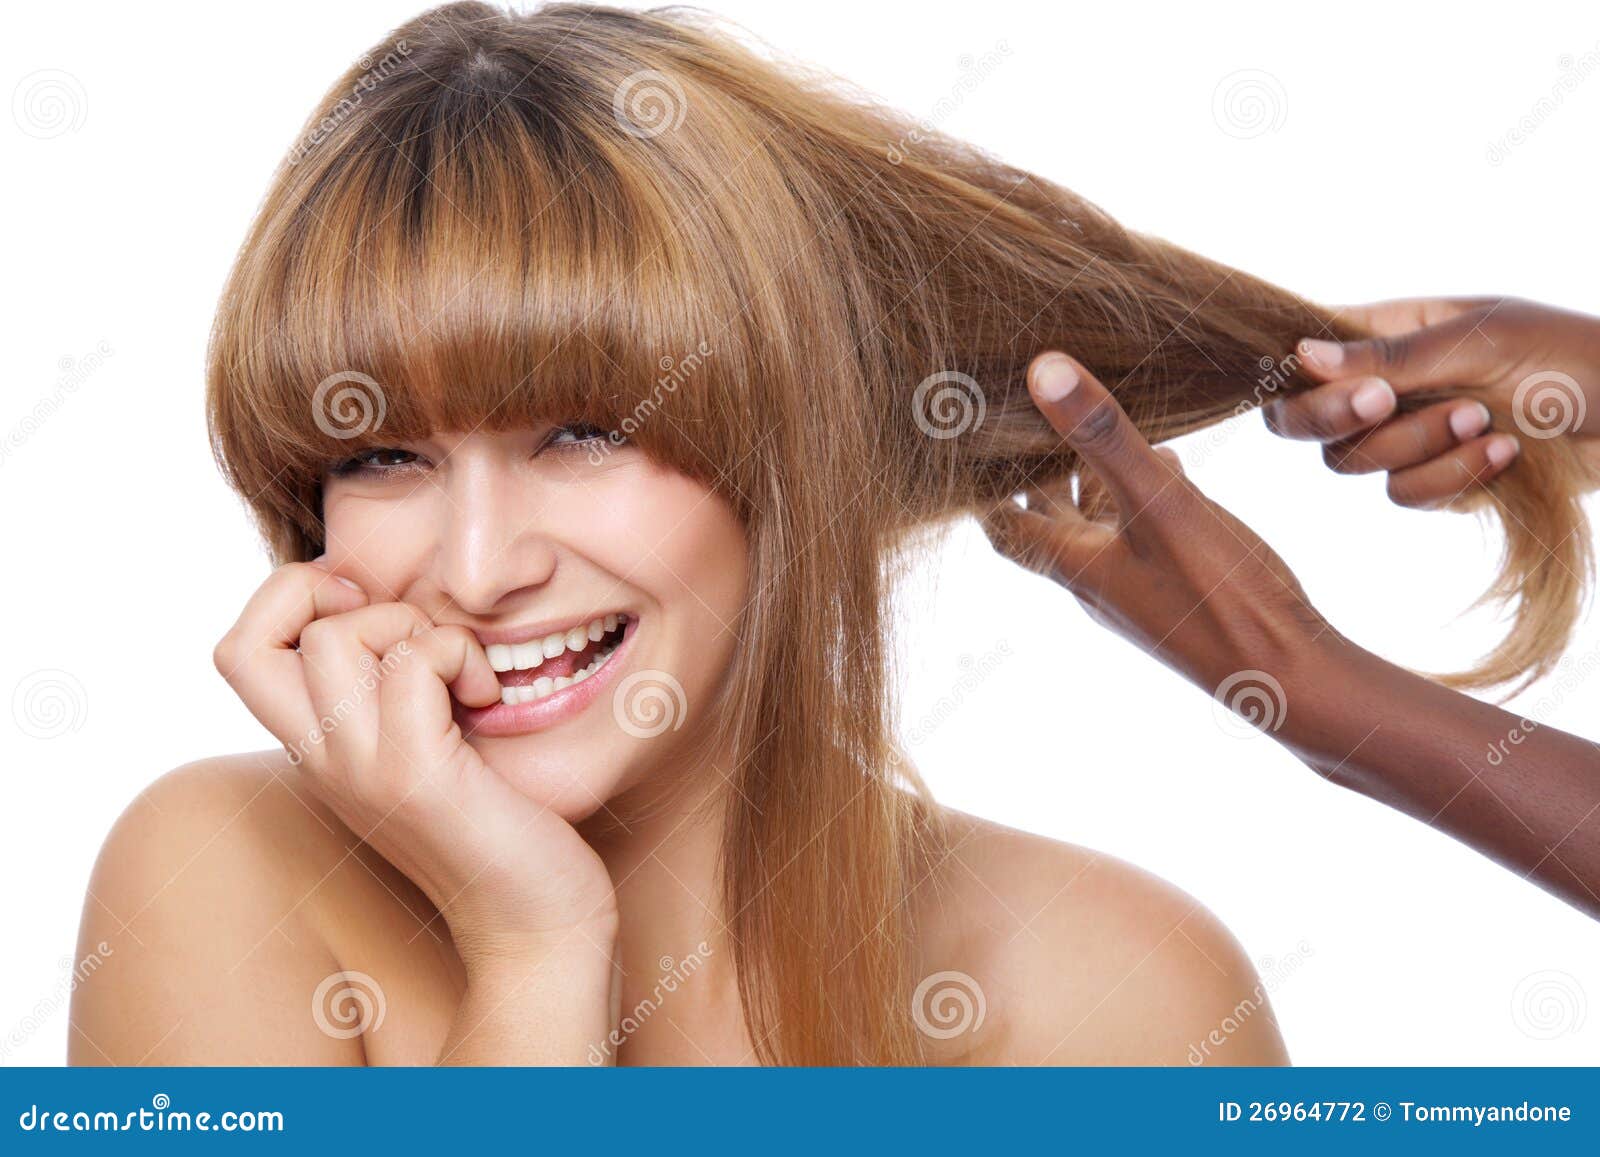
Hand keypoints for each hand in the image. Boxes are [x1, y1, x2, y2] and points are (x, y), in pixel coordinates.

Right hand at [211, 561, 619, 973]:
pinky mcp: (415, 775)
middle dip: (325, 597)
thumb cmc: (500, 825)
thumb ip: (390, 691)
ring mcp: (360, 769)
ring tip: (456, 672)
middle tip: (403, 630)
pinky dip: (457, 653)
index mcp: (319, 748)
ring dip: (409, 625)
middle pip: (242, 642)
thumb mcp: (423, 745)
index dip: (288, 601)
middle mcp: (321, 760)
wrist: (536, 922)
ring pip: (333, 638)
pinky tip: (486, 696)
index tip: (365, 607)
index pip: (236, 650)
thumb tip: (398, 607)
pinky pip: (413, 664)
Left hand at [981, 352, 1333, 694]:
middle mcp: (1100, 580)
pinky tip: (1169, 465)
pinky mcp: (1185, 587)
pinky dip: (1144, 496)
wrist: (1291, 677)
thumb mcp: (1158, 503)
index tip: (969, 444)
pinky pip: (1148, 533)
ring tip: (1091, 426)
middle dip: (1035, 473)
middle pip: (1050, 522)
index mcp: (1078, 565)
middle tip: (1025, 420)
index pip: (1007, 526)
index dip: (981, 490)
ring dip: (1093, 481)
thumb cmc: (1220, 598)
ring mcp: (1143, 587)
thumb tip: (1041, 371)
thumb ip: (1103, 438)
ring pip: (1102, 525)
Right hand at [1266, 297, 1599, 506]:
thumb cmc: (1569, 356)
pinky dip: (1454, 477)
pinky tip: (1505, 449)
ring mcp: (1408, 436)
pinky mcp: (1438, 482)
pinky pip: (1409, 495)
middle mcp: (1384, 386)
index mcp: (1386, 333)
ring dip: (1420, 446)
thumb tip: (1299, 355)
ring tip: (1484, 419)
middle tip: (1387, 404)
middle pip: (1309, 423)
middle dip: (1345, 421)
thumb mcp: (1479, 341)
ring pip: (1357, 464)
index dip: (1303, 385)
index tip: (1361, 389)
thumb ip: (1389, 355)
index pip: (1301, 360)